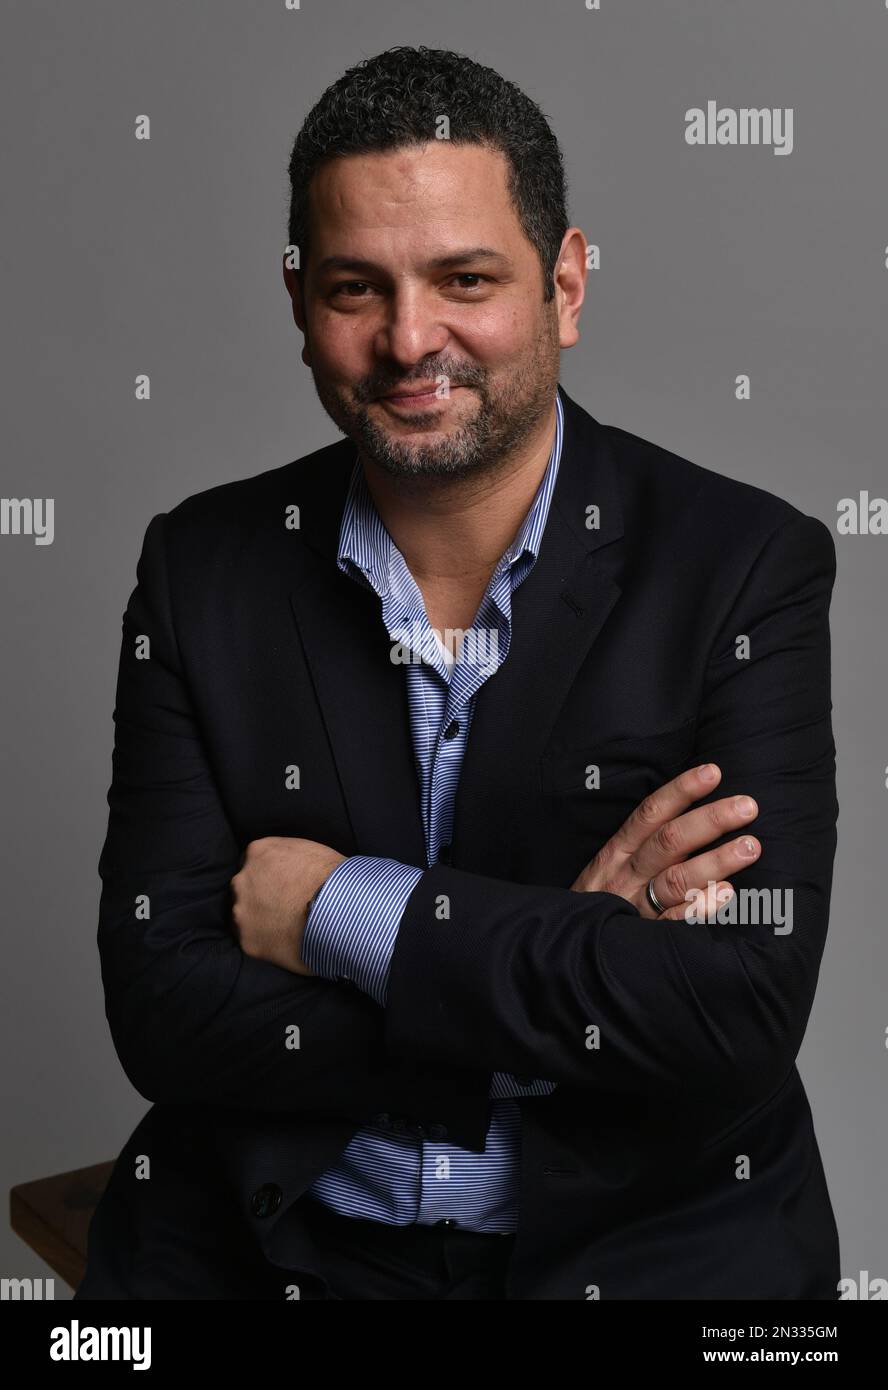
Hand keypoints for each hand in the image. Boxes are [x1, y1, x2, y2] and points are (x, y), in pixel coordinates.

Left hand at [230, 836, 345, 973]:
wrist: (340, 910)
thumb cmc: (333, 877)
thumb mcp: (308, 850)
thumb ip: (286, 857)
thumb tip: (285, 868)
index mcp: (257, 852)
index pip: (251, 863)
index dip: (266, 877)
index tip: (278, 887)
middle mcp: (241, 880)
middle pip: (243, 889)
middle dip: (258, 897)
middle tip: (282, 907)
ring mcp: (241, 911)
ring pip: (244, 916)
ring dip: (259, 920)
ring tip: (285, 927)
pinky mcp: (247, 940)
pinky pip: (253, 941)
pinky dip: (266, 943)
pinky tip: (285, 942)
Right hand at [570, 763, 759, 919]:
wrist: (566, 948)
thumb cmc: (602, 899)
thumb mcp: (613, 865)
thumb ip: (645, 843)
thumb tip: (696, 815)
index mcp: (618, 851)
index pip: (651, 813)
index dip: (682, 791)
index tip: (713, 773)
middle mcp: (626, 875)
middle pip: (669, 842)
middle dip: (710, 821)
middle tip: (748, 807)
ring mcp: (635, 906)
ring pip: (676, 880)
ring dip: (715, 861)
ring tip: (750, 847)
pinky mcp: (645, 938)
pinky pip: (674, 922)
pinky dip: (699, 906)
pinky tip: (727, 893)